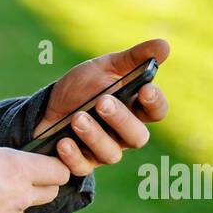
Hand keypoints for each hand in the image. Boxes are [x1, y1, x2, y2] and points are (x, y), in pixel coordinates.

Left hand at [32, 39, 169, 179]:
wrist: (47, 104)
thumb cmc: (83, 86)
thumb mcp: (105, 67)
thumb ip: (134, 58)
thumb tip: (165, 45)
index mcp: (134, 109)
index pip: (156, 111)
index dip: (155, 103)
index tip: (145, 88)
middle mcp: (123, 134)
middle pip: (137, 137)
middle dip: (121, 120)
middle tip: (103, 102)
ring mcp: (103, 150)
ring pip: (111, 154)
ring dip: (94, 135)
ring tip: (77, 118)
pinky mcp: (81, 163)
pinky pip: (82, 167)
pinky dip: (73, 155)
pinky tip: (63, 141)